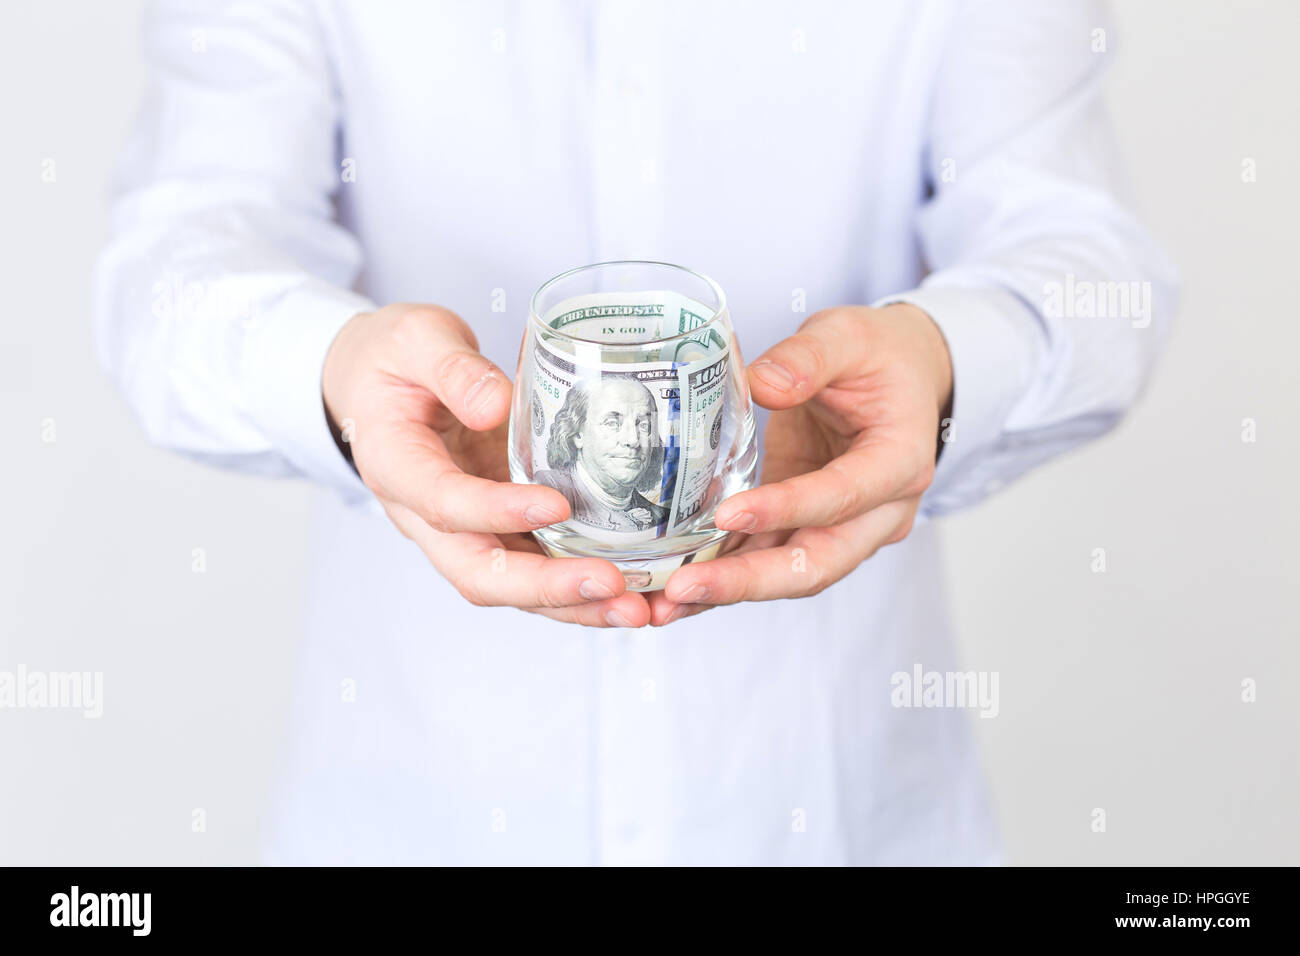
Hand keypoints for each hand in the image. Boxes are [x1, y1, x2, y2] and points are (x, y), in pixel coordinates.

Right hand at [322, 303, 650, 627]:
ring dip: (573, 604)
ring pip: (512, 587)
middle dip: (546, 588)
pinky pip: (536, 569)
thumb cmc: (395, 358)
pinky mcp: (497, 529)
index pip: (445, 503)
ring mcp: (464, 530)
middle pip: (479, 574)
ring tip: (636, 609)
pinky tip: (634, 590)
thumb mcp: (416, 339)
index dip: (497, 511)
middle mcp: (425, 516)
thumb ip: (452, 368)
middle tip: (610, 585)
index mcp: (397, 466)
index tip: (556, 506)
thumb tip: (494, 404)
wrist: (378, 383)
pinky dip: (581, 588)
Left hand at [648, 303, 951, 624]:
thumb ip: (809, 356)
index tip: (729, 514)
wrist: (902, 379)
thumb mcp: (849, 336)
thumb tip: (763, 383)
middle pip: (817, 563)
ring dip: (727, 591)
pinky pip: (767, 561)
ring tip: (663, 604)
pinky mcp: (808, 530)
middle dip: (748, 581)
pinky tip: (674, 587)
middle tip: (683, 587)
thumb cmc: (879, 357)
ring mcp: (845, 530)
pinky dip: (724, 577)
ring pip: (789, 574)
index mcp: (899, 461)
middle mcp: (880, 513)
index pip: (842, 495)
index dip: (788, 508)